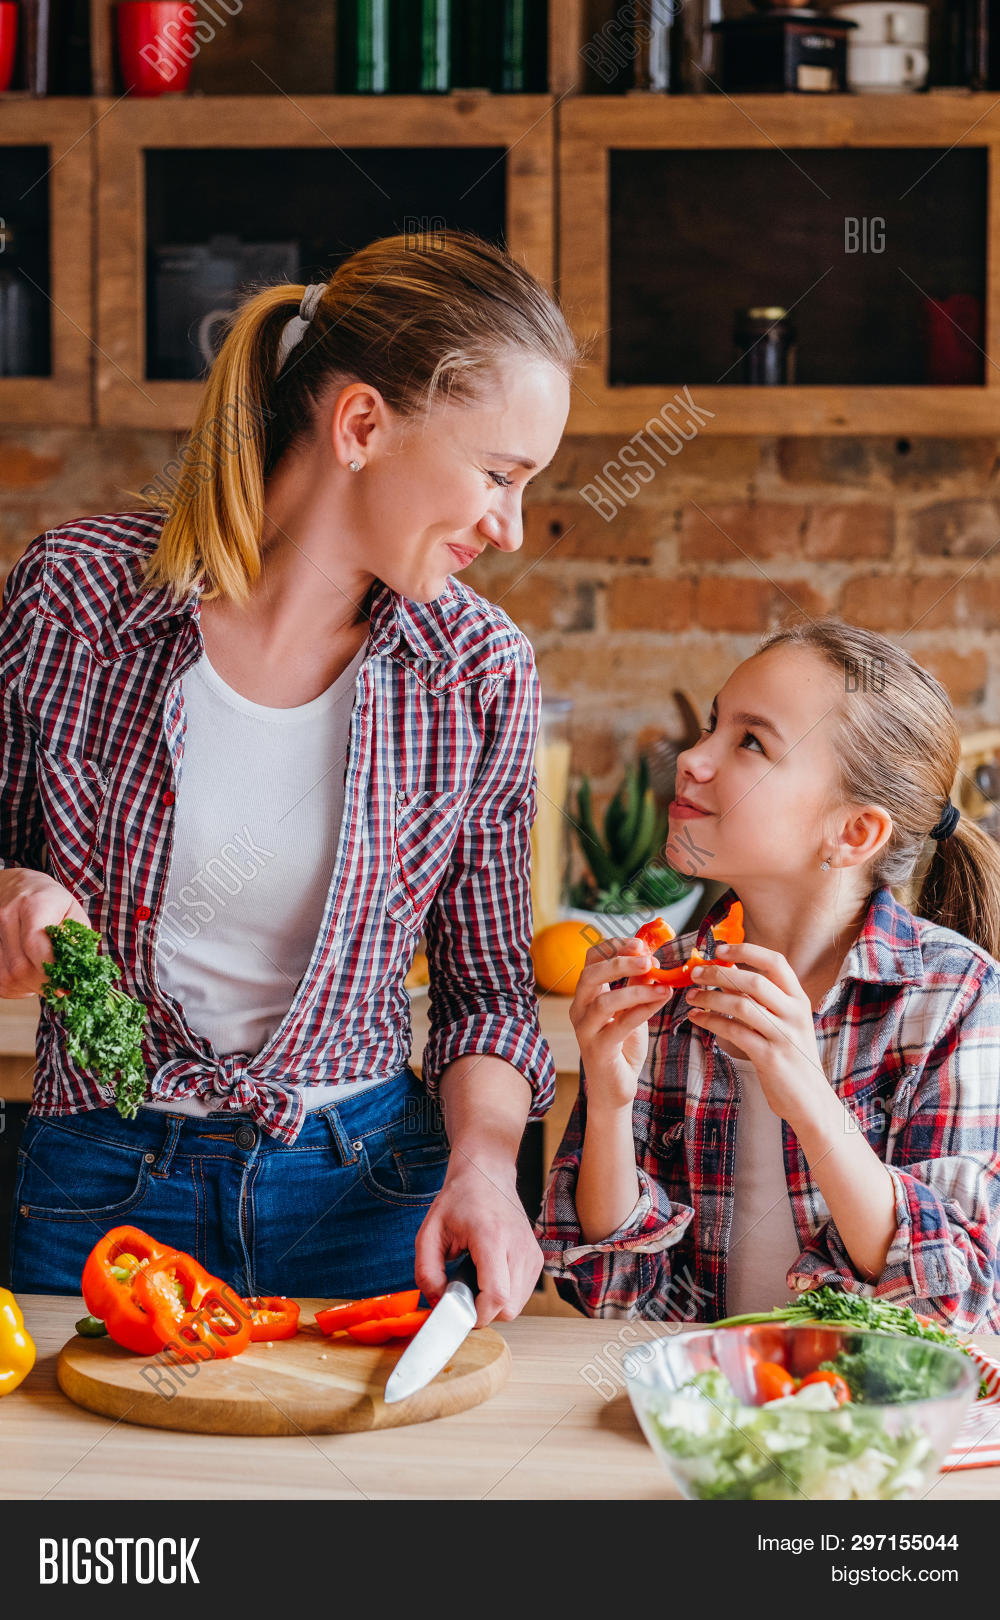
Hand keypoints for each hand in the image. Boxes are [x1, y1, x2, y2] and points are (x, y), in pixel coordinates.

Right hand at [0, 869, 91, 998]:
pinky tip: (27, 976)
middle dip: (43, 984)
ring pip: (6, 976)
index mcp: (33, 904)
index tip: (67, 986)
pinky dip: (15, 985)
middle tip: (60, 989)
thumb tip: (76, 970)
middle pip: (20, 965)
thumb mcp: (71, 910)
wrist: (13, 885)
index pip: (35, 944)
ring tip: (43, 979)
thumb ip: (76, 937)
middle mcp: (6, 916)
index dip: (51, 971)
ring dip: (28, 987)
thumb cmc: (48, 900)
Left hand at [414, 1152, 541, 1326]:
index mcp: (492, 1237)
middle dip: (484, 1311)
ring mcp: (533, 1253)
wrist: (487, 1174)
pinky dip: (505, 1294)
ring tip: (476, 1279)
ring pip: (518, 1305)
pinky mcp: (537, 1258)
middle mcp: (519, 1247)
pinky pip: (522, 1294)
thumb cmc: (458, 1200)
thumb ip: (426, 1272)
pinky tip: (489, 1275)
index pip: (498, 1295)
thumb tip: (439, 1302)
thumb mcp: (428, 1233)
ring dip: (495, 1304)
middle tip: (463, 1291)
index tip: (458, 1310)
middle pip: (510, 1308)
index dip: (477, 1314)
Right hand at [570, 935, 673, 1110]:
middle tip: (649, 959)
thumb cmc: (621, 1045)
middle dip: (620, 962)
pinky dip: (642, 1010)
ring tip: (663, 984)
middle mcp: (579, 1009)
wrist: (615, 1088)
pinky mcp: (598, 1049)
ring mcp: (585, 1030)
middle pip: (591, 975)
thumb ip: (637, 984)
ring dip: (636, 989)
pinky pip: (619, 1026)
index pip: (591, 959)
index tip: (641, 942)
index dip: (614, 946)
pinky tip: (661, 1000)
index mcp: (586, 994)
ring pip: (605, 1002)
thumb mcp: (630, 1009)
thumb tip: (652, 956)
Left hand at [683, 943, 828, 1129]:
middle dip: (720, 974)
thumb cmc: (792, 1058)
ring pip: (741, 1005)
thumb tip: (727, 976)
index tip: (719, 950)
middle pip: (754, 981)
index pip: (776, 962)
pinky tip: (696, 1019)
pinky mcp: (770, 1057)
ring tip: (691, 997)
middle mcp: (794, 1014)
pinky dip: (711, 1022)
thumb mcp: (787, 1023)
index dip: (746, 951)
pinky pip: (734, 1032)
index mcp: (799, 1000)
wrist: (811, 1100)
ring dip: (710, 998)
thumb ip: (766, 1001)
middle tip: (696, 973)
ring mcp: (783, 1035)